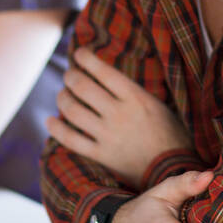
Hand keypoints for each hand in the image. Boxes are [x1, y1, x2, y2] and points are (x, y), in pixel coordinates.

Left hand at [46, 45, 190, 182]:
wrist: (172, 169)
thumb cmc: (169, 133)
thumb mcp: (157, 104)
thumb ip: (132, 91)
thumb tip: (106, 77)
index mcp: (135, 97)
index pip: (103, 71)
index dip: (86, 58)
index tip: (78, 53)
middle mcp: (119, 114)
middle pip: (83, 87)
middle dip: (71, 76)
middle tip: (69, 74)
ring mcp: (108, 135)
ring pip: (73, 111)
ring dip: (63, 98)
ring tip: (63, 94)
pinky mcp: (101, 155)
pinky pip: (71, 140)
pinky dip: (56, 129)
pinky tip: (49, 121)